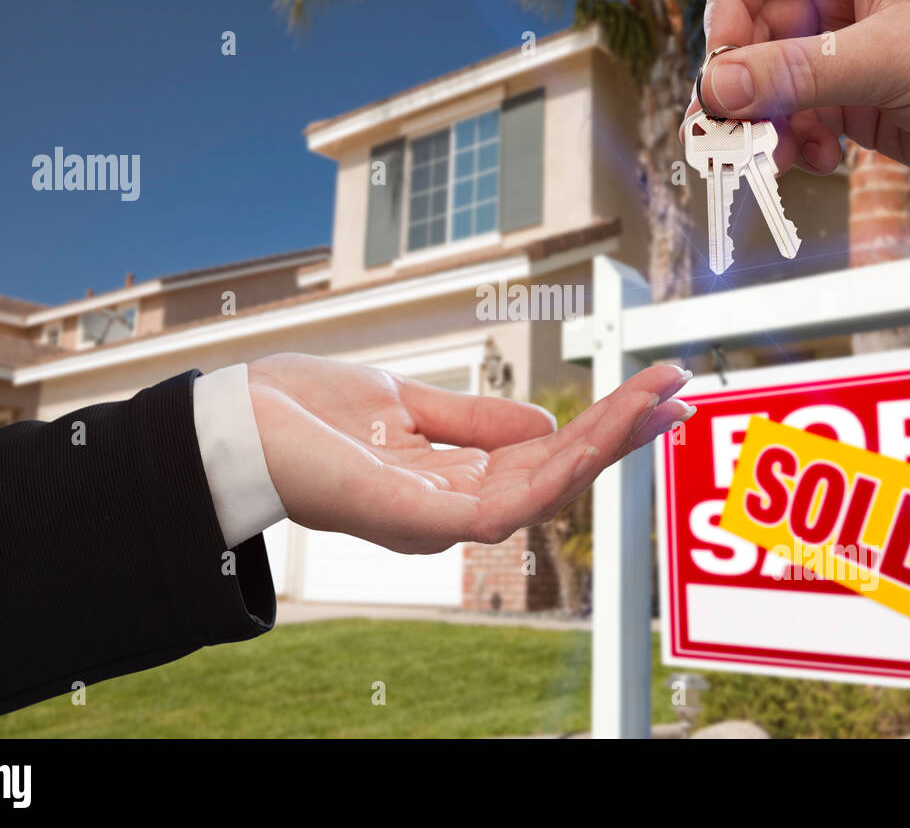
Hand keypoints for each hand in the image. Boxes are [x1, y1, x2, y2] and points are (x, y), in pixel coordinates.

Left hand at [245, 353, 692, 553]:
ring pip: (544, 491)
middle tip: (679, 388)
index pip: (543, 458)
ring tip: (656, 402)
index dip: (600, 426)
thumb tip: (543, 424)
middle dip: (621, 434)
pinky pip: (505, 507)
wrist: (230, 420)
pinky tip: (595, 440)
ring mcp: (437, 521)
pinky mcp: (419, 523)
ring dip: (604, 447)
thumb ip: (472, 419)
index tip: (652, 387)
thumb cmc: (304, 413)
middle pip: (557, 474)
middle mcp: (452, 509)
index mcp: (451, 480)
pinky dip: (556, 473)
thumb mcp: (405, 404)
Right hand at [685, 0, 909, 246]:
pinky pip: (787, 119)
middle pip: (745, 27)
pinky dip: (788, 145)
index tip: (726, 64)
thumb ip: (799, 72)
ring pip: (760, 81)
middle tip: (730, 128)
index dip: (727, 7)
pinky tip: (816, 161)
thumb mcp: (894, 60)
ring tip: (774, 155)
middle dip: (738, 81)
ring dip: (759, 122)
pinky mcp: (846, 102)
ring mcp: (838, 50)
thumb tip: (716, 85)